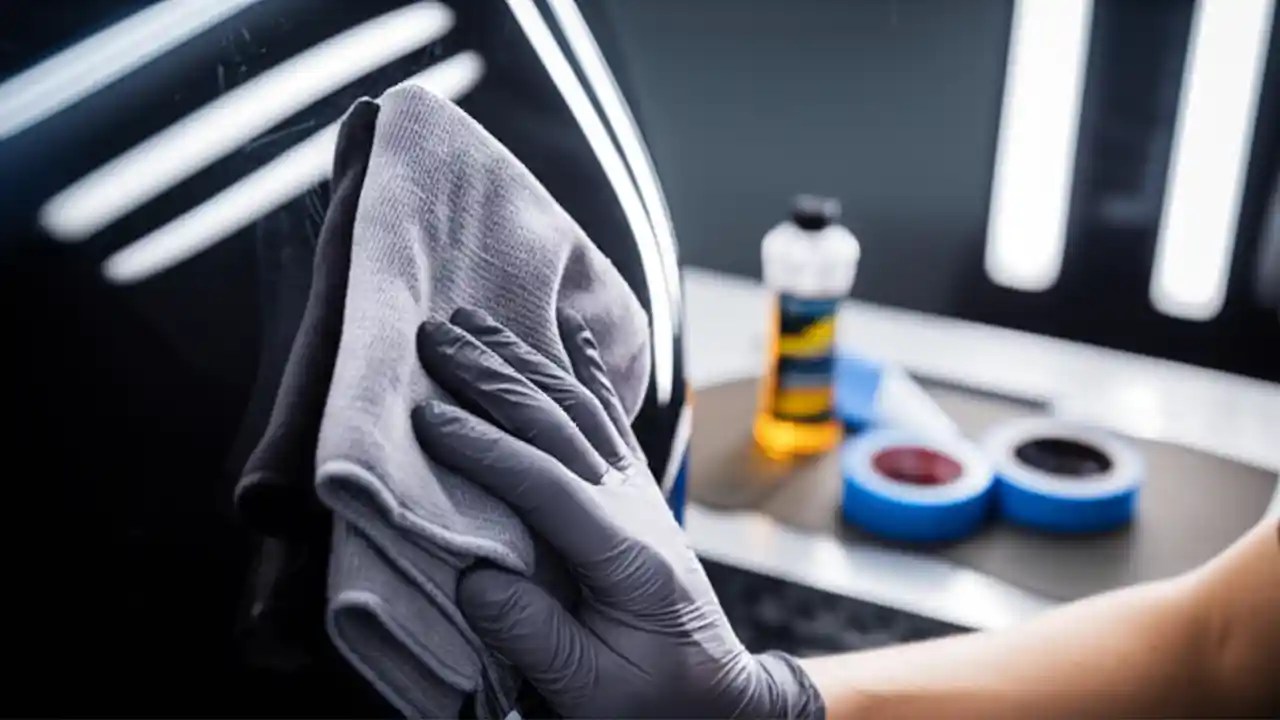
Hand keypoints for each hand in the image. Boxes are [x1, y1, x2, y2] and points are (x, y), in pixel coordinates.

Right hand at [412, 307, 822, 718]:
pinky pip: (610, 417)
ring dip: (523, 361)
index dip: (483, 447)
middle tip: (433, 338)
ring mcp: (636, 491)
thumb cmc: (653, 697)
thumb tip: (475, 576)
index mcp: (625, 554)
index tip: (425, 417)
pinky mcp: (633, 489)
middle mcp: (633, 506)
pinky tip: (570, 328)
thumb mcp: (593, 689)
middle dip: (492, 377)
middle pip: (558, 425)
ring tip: (474, 321)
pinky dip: (589, 368)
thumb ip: (534, 635)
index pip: (545, 482)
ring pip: (578, 407)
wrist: (717, 692)